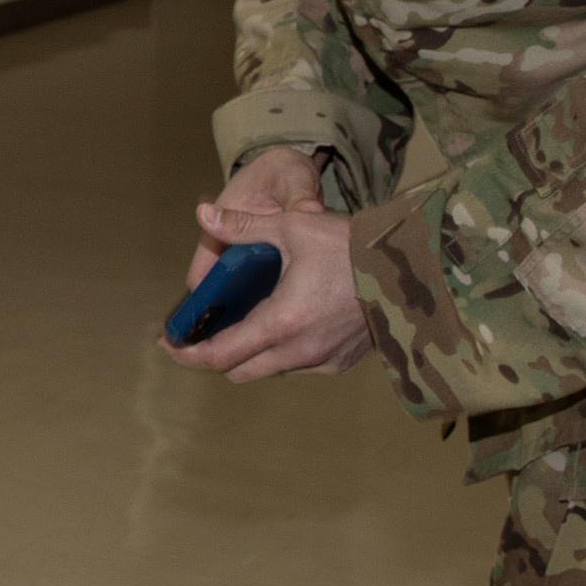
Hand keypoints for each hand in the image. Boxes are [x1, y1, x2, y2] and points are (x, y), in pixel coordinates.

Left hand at [164, 149, 374, 382]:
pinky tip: (280, 321)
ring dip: (249, 354)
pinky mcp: (343, 361)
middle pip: (239, 371)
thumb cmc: (352, 246)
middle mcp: (300, 352)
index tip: (169, 344)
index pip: (220, 355)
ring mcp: (323, 360)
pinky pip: (298, 365)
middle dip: (213, 356)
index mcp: (281, 323)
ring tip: (237, 323)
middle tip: (197, 335)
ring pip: (269, 370)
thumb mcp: (293, 226)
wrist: (415, 268)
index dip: (188, 353)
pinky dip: (280, 351)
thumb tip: (203, 214)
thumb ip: (242, 225)